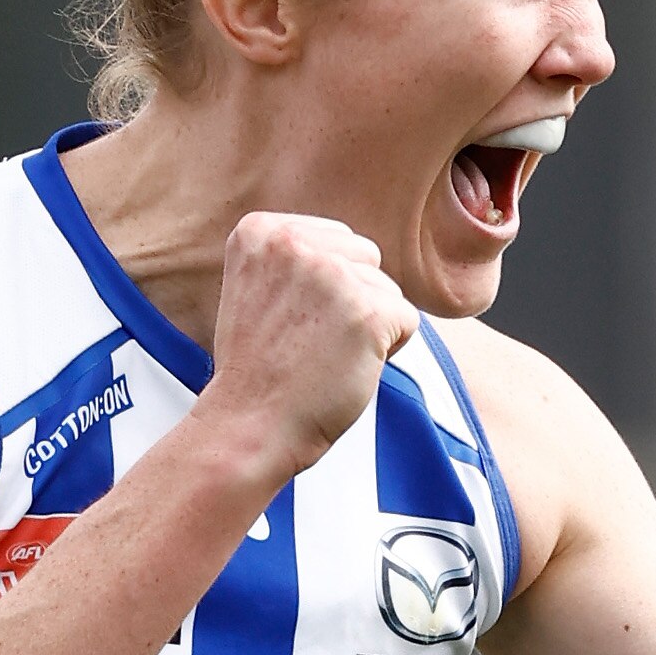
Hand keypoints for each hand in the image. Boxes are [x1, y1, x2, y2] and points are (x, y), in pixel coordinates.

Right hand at [196, 212, 418, 481]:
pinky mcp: (367, 311)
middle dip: (352, 299)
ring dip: (368, 325)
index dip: (326, 287)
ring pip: (387, 289)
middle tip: (308, 341)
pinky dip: (389, 350)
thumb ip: (298, 257)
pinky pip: (407, 320)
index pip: (335, 239)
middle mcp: (293, 242)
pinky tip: (347, 367)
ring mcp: (331, 275)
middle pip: (365, 257)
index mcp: (260, 230)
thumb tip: (357, 249)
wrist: (248, 424)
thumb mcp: (257, 287)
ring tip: (323, 355)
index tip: (288, 320)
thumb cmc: (258, 368)